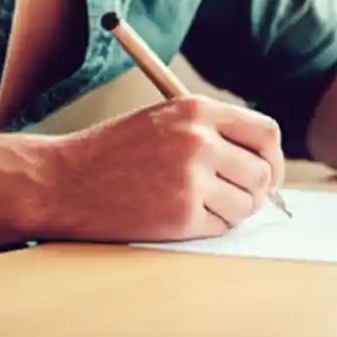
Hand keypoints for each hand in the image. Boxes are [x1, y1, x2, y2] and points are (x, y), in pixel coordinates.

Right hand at [35, 96, 284, 241]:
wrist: (64, 181)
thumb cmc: (113, 152)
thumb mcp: (165, 120)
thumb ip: (212, 131)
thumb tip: (263, 161)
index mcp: (197, 109)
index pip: (267, 133)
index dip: (272, 159)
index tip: (266, 173)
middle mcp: (199, 140)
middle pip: (263, 172)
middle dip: (256, 191)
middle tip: (239, 198)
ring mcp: (191, 179)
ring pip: (246, 204)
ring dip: (231, 211)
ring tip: (198, 205)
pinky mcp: (181, 215)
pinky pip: (221, 227)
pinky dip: (208, 226)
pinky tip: (179, 216)